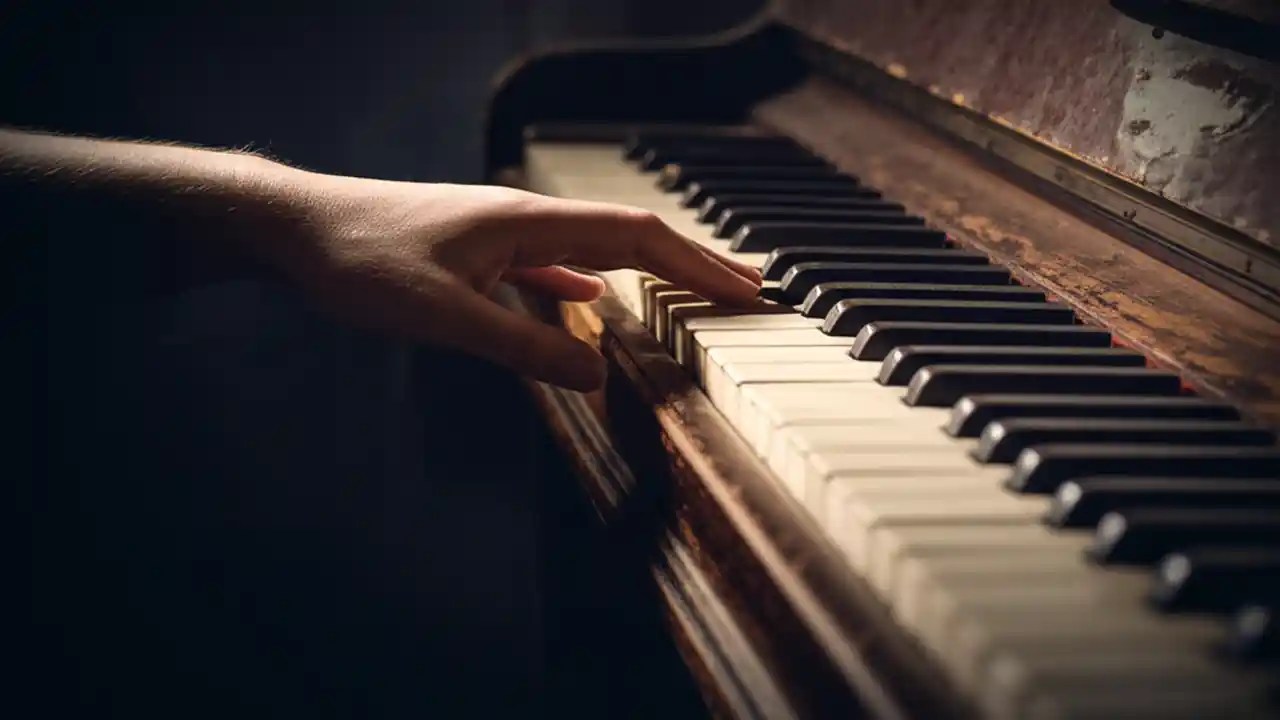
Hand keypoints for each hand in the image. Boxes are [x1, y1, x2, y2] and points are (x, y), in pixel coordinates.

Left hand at [266, 175, 761, 390]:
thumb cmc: (360, 259)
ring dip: (648, 270)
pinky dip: (586, 279)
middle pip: (630, 235)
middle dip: (693, 262)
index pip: (638, 236)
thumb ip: (523, 347)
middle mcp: (525, 218)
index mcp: (529, 221)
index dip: (698, 264)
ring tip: (691, 288)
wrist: (295, 228)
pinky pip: (551, 262)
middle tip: (748, 288)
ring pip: (595, 248)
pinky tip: (592, 294)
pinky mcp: (477, 252)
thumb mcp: (444, 315)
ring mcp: (502, 233)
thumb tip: (597, 375)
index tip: (747, 291)